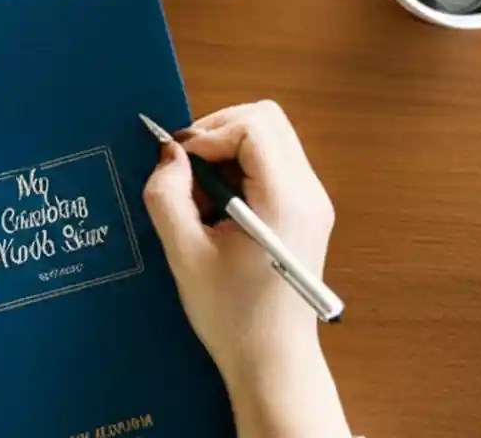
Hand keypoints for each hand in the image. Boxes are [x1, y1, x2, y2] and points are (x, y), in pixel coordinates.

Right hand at [144, 101, 349, 437]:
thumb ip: (168, 196)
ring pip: (269, 138)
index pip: (254, 126)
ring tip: (200, 194)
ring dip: (227, 151)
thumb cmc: (231, 316)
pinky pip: (272, 163)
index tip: (179, 163)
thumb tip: (168, 153)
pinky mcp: (305, 210)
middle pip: (267, 120)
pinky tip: (217, 208)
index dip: (208, 132)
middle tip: (186, 168)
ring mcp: (312, 200)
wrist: (272, 359)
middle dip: (218, 131)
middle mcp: (309, 192)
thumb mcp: (185, 255)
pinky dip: (239, 169)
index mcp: (286, 201)